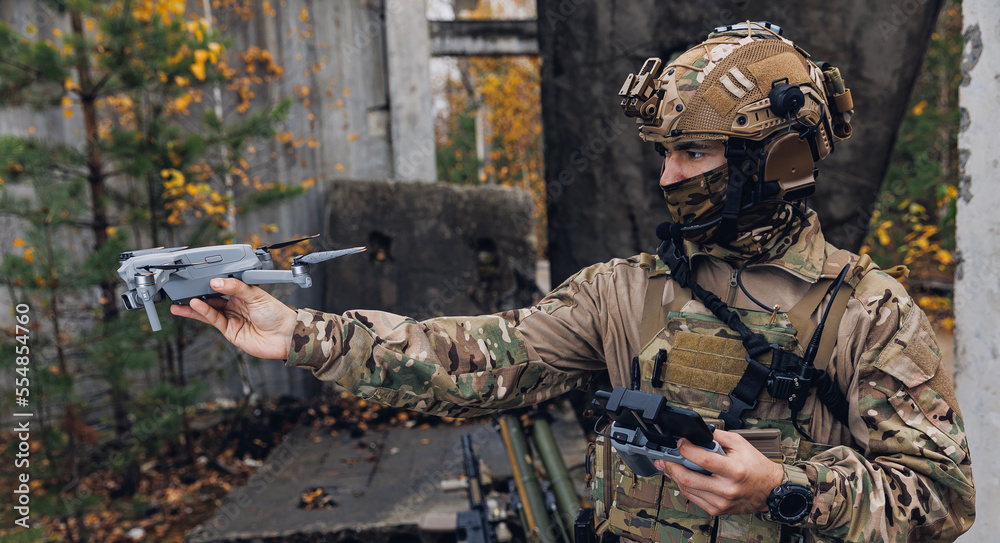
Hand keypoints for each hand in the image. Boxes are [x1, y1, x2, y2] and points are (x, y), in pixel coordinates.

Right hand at [169, 277, 296, 359]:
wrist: (285, 336)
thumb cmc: (276, 313)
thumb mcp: (255, 295)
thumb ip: (235, 287)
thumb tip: (215, 281)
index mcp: (243, 292)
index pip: (222, 285)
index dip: (209, 281)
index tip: (195, 276)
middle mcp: (236, 305)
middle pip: (212, 298)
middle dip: (197, 294)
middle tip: (182, 288)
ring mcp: (232, 318)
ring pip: (209, 310)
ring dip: (194, 306)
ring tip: (179, 301)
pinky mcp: (229, 331)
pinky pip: (213, 320)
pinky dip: (202, 313)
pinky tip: (193, 306)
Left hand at [655, 429, 784, 515]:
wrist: (770, 490)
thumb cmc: (756, 466)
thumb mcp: (740, 444)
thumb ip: (717, 436)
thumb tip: (697, 432)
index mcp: (734, 470)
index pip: (703, 460)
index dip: (686, 450)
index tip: (679, 442)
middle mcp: (727, 489)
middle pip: (689, 479)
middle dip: (672, 466)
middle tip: (664, 458)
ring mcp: (721, 502)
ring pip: (688, 489)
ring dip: (675, 476)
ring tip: (668, 466)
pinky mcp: (717, 510)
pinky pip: (693, 498)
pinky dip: (684, 487)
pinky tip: (681, 478)